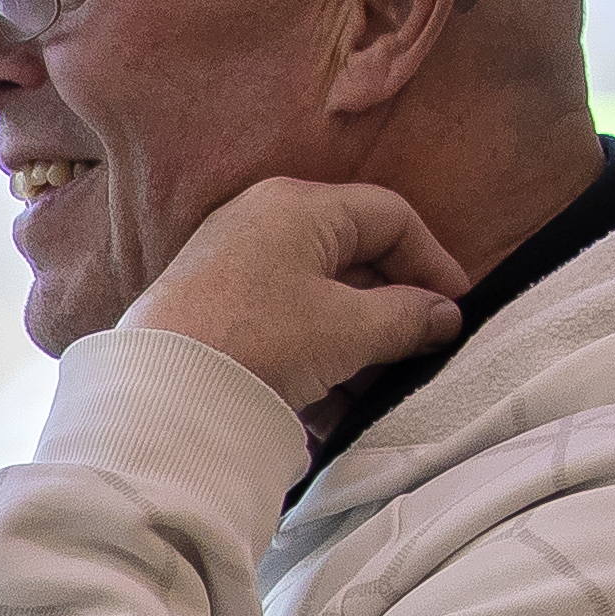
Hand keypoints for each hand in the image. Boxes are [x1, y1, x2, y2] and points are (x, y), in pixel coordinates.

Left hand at [118, 176, 475, 414]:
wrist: (156, 396)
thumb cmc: (256, 343)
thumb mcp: (348, 329)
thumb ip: (408, 317)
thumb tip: (444, 317)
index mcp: (298, 205)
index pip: (390, 217)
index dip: (433, 263)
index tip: (457, 310)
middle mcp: (261, 224)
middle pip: (354, 260)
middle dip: (392, 313)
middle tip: (422, 356)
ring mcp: (231, 268)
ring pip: (317, 302)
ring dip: (353, 348)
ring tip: (375, 394)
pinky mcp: (211, 314)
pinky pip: (280, 329)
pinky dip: (311, 361)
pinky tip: (326, 409)